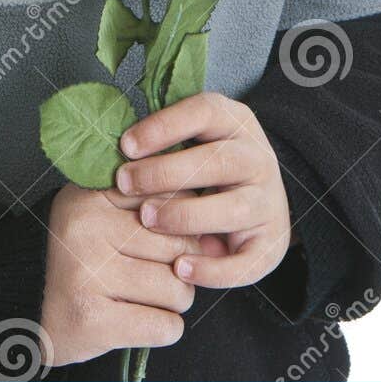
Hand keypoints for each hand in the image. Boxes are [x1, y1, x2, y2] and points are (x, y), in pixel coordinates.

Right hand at [37, 180, 224, 368]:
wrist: (23, 307)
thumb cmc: (78, 259)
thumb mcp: (104, 216)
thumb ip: (156, 211)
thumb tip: (220, 238)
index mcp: (92, 195)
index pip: (170, 200)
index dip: (179, 227)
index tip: (165, 240)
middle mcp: (87, 229)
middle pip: (180, 246)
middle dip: (180, 268)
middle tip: (152, 275)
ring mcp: (88, 274)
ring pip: (178, 288)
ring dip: (172, 301)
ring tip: (145, 299)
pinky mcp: (92, 320)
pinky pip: (164, 326)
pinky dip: (162, 329)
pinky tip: (138, 321)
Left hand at [114, 92, 290, 290]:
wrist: (259, 207)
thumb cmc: (206, 172)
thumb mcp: (192, 145)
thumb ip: (162, 144)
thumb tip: (109, 149)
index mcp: (236, 124)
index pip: (205, 112)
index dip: (164, 126)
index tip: (125, 145)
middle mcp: (258, 159)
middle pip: (218, 160)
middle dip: (166, 173)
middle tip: (125, 183)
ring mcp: (268, 201)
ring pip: (233, 207)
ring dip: (185, 215)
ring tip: (146, 219)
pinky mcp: (271, 244)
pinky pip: (245, 261)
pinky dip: (212, 269)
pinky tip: (179, 268)